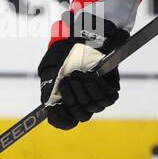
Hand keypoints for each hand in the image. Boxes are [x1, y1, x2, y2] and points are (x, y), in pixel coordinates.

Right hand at [37, 11, 128, 129]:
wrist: (81, 36)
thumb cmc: (64, 53)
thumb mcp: (49, 70)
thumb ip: (48, 90)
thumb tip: (48, 107)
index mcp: (65, 100)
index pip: (63, 122)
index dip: (63, 121)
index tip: (60, 109)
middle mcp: (81, 101)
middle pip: (81, 115)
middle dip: (73, 98)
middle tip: (68, 80)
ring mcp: (96, 97)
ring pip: (94, 106)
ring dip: (85, 91)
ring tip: (80, 75)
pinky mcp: (110, 90)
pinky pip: (108, 99)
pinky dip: (100, 88)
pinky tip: (94, 77)